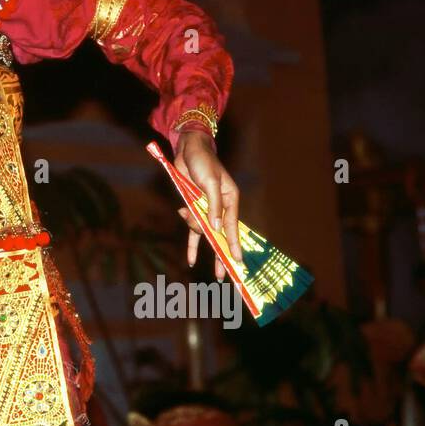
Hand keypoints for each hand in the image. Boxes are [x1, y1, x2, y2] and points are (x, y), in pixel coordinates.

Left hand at [173, 129, 241, 279]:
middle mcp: (220, 207)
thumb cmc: (203, 162)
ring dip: (193, 226)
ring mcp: (206, 209)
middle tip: (221, 275)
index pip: (232, 226)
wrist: (189, 150)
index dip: (233, 244)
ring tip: (186, 210)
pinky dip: (192, 243)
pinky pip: (193, 229)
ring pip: (202, 229)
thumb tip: (216, 228)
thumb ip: (213, 205)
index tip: (238, 261)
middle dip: (220, 255)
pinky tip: (191, 260)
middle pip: (220, 235)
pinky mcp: (193, 208)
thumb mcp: (209, 182)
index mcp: (231, 200)